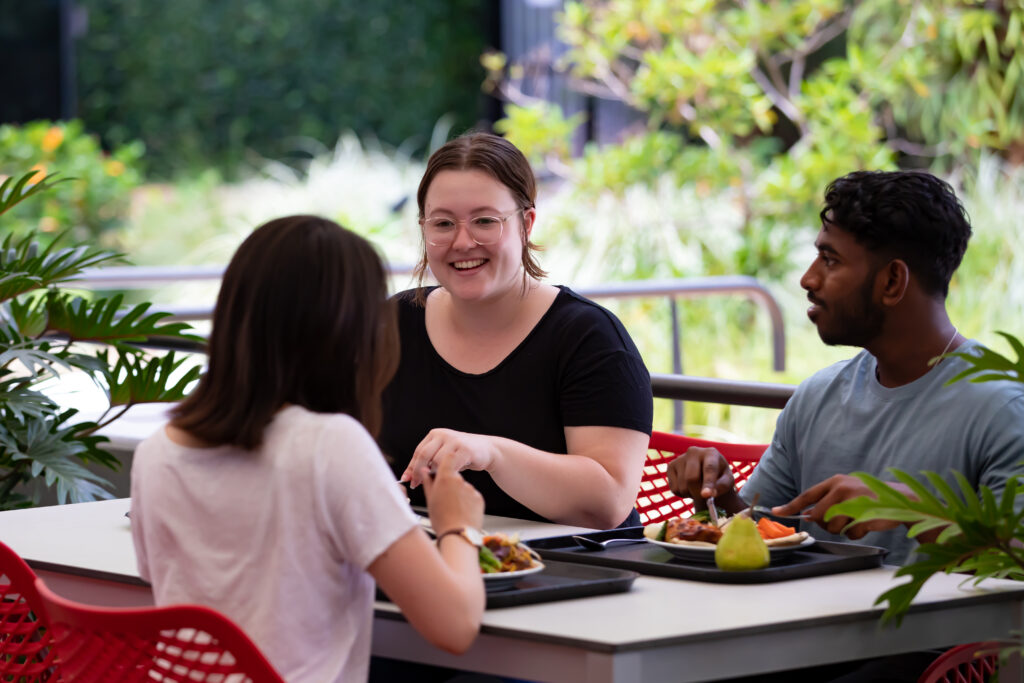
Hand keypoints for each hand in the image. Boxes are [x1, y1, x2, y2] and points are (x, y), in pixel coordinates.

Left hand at [401, 428, 497, 488]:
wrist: (487, 450)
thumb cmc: (462, 455)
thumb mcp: (442, 456)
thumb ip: (427, 463)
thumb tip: (408, 477)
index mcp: (435, 434)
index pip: (418, 452)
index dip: (411, 467)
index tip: (407, 480)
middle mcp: (443, 435)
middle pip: (424, 455)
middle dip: (418, 472)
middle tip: (416, 484)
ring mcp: (454, 440)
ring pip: (437, 461)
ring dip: (435, 474)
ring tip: (437, 481)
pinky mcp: (465, 449)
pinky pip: (451, 465)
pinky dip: (447, 474)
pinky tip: (448, 479)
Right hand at [421, 452, 484, 535]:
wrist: (459, 535)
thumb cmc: (442, 520)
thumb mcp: (430, 499)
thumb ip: (428, 482)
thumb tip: (424, 471)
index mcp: (446, 477)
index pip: (448, 457)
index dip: (445, 460)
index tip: (442, 465)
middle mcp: (460, 480)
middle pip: (454, 475)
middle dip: (449, 483)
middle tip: (443, 497)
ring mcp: (470, 489)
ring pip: (462, 487)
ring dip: (458, 494)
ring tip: (452, 509)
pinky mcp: (479, 498)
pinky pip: (471, 496)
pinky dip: (467, 502)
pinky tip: (461, 512)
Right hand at [666, 447, 734, 503]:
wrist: (706, 472)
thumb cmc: (719, 476)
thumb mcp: (727, 480)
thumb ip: (723, 486)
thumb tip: (710, 493)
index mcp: (711, 453)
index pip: (709, 469)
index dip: (708, 483)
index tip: (706, 495)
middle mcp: (694, 452)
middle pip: (691, 478)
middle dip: (698, 493)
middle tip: (704, 497)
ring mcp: (680, 458)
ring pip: (682, 486)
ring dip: (691, 494)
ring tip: (697, 488)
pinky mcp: (671, 466)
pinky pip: (674, 488)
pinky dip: (682, 494)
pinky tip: (688, 487)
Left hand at [773, 475, 902, 538]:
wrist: (901, 500)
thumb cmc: (870, 498)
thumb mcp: (846, 493)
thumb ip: (827, 502)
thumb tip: (808, 516)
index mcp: (835, 482)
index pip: (807, 495)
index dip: (791, 505)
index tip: (776, 512)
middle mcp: (841, 488)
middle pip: (819, 516)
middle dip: (826, 524)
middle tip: (840, 521)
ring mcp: (853, 501)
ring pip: (833, 527)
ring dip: (842, 529)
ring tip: (856, 520)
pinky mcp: (865, 515)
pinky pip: (850, 534)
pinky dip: (856, 534)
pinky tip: (866, 524)